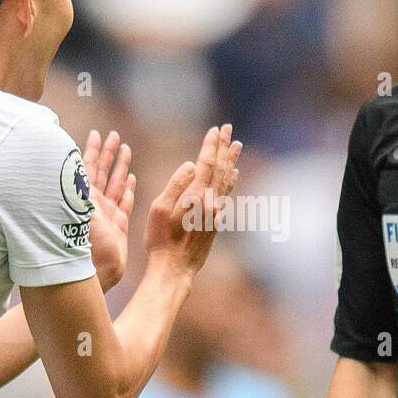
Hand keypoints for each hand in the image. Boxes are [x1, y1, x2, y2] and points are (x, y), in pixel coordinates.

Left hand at [82, 129, 134, 291]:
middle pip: (103, 171)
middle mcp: (94, 203)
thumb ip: (77, 187)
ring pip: (116, 183)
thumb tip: (72, 162)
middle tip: (115, 135)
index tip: (97, 133)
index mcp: (82, 198)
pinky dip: (129, 189)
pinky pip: (125, 202)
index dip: (92, 149)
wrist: (92, 272)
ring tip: (126, 149)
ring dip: (121, 166)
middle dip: (108, 153)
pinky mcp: (118, 225)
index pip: (86, 167)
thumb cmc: (80, 244)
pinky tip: (132, 178)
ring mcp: (107, 213)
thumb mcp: (75, 210)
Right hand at [144, 124, 241, 275]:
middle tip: (230, 129)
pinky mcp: (215, 222)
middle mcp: (210, 201)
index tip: (215, 129)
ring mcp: (215, 212)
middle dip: (224, 147)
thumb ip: (176, 184)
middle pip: (220, 168)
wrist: (175, 269)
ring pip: (226, 180)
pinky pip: (226, 194)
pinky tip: (233, 175)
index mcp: (196, 195)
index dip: (211, 145)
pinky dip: (230, 181)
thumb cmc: (161, 240)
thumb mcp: (160, 209)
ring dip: (231, 161)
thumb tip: (192, 165)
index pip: (206, 163)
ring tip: (237, 146)